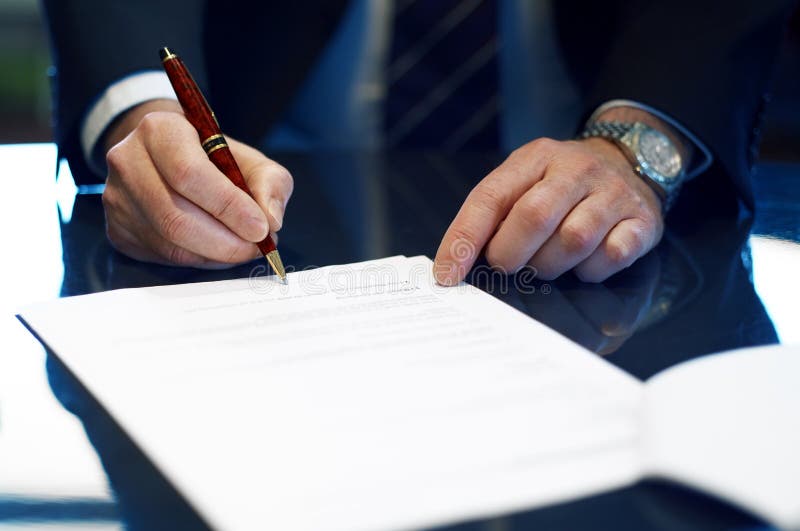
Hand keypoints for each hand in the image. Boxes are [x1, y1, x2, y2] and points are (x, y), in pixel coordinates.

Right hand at [101, 99, 292, 266]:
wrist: (170, 159)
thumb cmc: (214, 159)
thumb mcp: (251, 159)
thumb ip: (270, 183)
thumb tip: (271, 220)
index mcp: (159, 130)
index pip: (188, 173)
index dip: (228, 206)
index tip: (260, 228)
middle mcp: (127, 161)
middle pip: (175, 215)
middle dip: (225, 240)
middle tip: (256, 247)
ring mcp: (117, 197)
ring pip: (168, 241)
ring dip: (215, 253)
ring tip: (242, 248)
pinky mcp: (117, 230)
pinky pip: (161, 256)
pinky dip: (198, 259)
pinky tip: (217, 250)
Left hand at [434, 136, 663, 283]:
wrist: (628, 162)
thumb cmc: (560, 184)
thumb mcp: (524, 181)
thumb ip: (493, 214)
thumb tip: (455, 264)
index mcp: (535, 158)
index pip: (490, 198)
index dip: (464, 239)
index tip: (447, 275)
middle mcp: (576, 169)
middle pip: (533, 217)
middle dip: (511, 254)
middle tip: (508, 266)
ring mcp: (613, 193)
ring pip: (573, 240)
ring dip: (550, 265)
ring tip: (546, 263)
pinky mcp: (642, 220)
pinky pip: (612, 256)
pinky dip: (591, 270)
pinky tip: (584, 264)